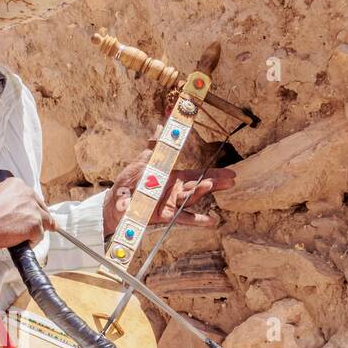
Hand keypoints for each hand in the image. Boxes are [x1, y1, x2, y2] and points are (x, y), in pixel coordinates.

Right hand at [0, 177, 54, 253]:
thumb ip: (8, 199)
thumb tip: (13, 209)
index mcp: (17, 184)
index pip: (33, 197)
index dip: (31, 209)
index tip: (28, 215)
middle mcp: (28, 194)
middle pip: (42, 209)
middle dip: (37, 219)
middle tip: (28, 228)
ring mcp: (33, 210)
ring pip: (45, 223)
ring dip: (35, 231)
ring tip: (22, 237)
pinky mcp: (35, 225)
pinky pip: (39, 236)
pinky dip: (31, 242)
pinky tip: (19, 242)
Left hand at [103, 144, 236, 234]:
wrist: (116, 200)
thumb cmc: (131, 181)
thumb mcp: (144, 160)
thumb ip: (155, 145)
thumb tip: (161, 126)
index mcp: (175, 178)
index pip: (199, 175)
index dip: (216, 174)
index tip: (232, 173)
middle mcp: (176, 192)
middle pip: (200, 187)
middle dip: (216, 183)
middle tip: (231, 181)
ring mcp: (171, 204)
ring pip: (190, 198)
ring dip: (200, 192)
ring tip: (210, 185)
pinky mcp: (164, 215)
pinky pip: (182, 218)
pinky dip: (197, 220)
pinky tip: (212, 222)